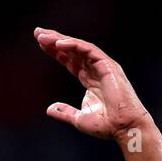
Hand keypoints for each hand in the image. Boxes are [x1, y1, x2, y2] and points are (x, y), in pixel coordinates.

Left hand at [34, 28, 149, 139]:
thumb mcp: (79, 119)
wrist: (123, 127)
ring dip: (61, 40)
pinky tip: (59, 44)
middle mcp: (96, 70)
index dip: (56, 52)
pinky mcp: (108, 65)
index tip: (41, 45)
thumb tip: (50, 109)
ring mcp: (102, 66)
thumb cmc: (106, 125)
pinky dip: (74, 45)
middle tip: (38, 33)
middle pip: (73, 51)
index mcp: (90, 80)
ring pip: (79, 47)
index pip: (70, 61)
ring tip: (44, 36)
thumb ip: (65, 112)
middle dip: (55, 40)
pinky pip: (89, 50)